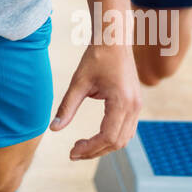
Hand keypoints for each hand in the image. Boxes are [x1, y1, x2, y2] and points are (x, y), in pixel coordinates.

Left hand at [50, 43, 141, 160]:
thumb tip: (53, 129)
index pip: (108, 137)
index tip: (72, 151)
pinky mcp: (135, 103)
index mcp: (121, 102)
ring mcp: (137, 106)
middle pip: (117, 142)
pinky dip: (111, 137)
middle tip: (74, 152)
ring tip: (82, 146)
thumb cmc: (96, 57)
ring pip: (124, 138)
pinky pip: (126, 129)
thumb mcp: (78, 82)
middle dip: (95, 151)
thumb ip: (67, 107)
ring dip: (104, 146)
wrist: (114, 38)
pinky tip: (94, 136)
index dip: (90, 148)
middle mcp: (134, 106)